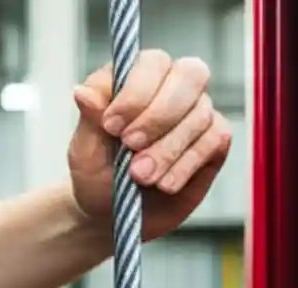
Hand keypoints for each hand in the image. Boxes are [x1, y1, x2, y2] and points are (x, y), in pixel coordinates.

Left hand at [68, 51, 233, 240]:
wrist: (114, 214)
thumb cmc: (96, 173)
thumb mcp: (84, 149)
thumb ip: (89, 118)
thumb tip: (82, 92)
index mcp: (138, 76)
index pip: (153, 63)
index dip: (136, 93)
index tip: (112, 127)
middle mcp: (173, 86)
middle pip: (189, 76)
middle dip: (160, 115)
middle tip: (131, 147)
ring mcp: (197, 112)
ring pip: (200, 114)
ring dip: (169, 148)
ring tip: (141, 176)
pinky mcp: (214, 142)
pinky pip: (215, 140)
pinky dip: (188, 164)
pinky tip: (165, 184)